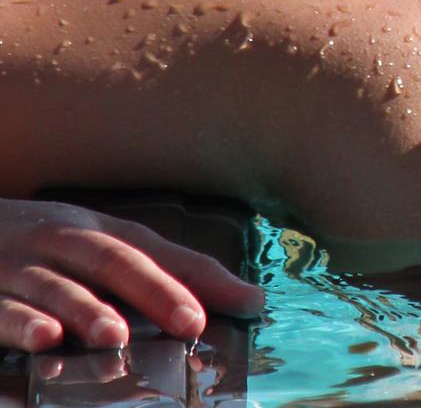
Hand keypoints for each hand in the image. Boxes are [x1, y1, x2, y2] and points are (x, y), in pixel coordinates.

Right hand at [0, 199, 262, 351]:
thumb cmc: (35, 246)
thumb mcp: (93, 246)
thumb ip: (166, 272)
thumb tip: (248, 299)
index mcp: (91, 229)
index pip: (153, 250)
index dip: (198, 277)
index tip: (247, 304)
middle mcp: (56, 241)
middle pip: (110, 260)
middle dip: (153, 290)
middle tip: (190, 322)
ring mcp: (14, 268)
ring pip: (54, 287)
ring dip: (87, 310)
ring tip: (117, 335)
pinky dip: (20, 324)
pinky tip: (44, 339)